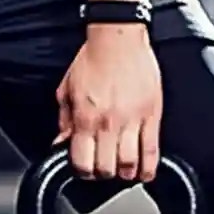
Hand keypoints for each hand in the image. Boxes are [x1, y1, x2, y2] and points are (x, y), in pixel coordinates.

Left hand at [54, 25, 161, 181]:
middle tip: (103, 169)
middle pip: (106, 168)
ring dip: (125, 174)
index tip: (84, 169)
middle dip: (103, 174)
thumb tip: (61, 143)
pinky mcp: (152, 116)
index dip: (82, 172)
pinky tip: (145, 172)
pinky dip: (149, 167)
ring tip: (123, 171)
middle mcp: (108, 123)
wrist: (118, 38)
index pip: (82, 161)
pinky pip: (152, 150)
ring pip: (129, 164)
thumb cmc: (92, 60)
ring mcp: (132, 121)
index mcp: (85, 117)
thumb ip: (64, 120)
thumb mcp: (67, 89)